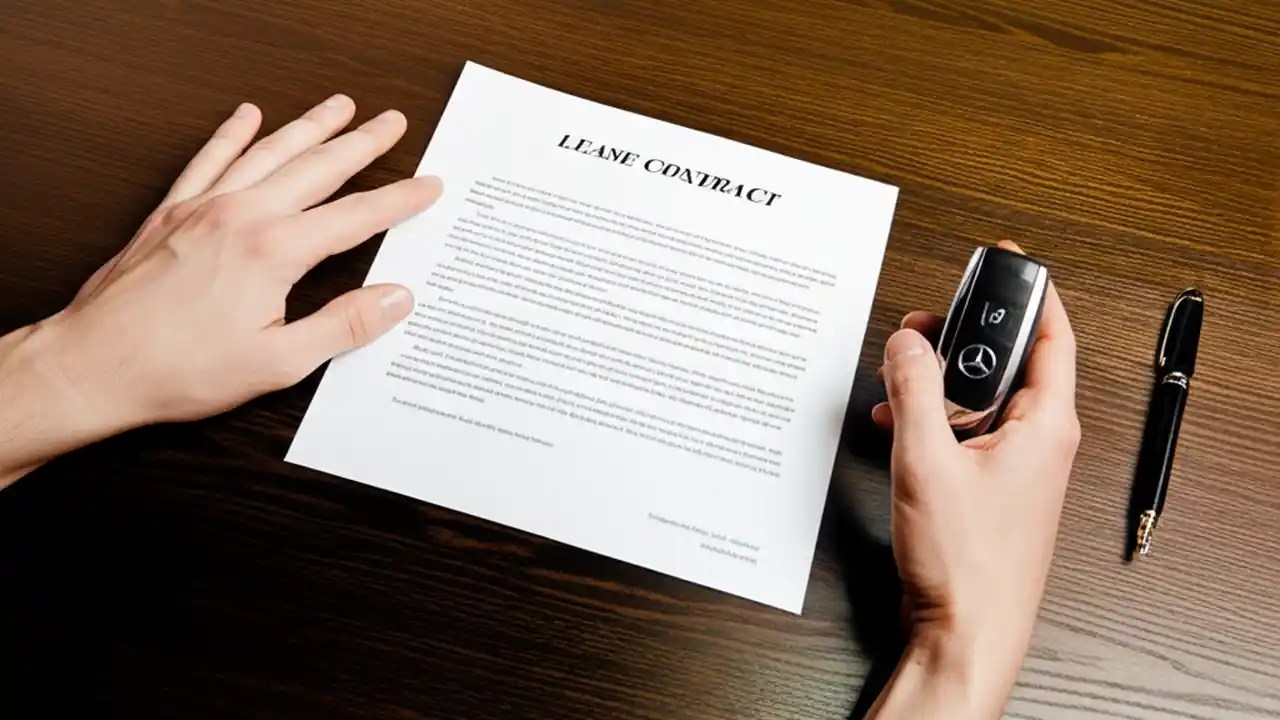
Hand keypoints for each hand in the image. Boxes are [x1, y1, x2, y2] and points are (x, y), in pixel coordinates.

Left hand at [0, 95, 441, 485]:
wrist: (95, 365)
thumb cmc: (180, 370)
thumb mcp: (278, 362)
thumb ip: (343, 326)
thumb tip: (395, 299)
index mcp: (273, 252)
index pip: (354, 217)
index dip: (398, 200)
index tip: (427, 186)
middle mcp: (240, 216)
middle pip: (316, 168)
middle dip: (361, 143)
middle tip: (392, 122)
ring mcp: (203, 208)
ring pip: (268, 152)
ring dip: (308, 127)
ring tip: (339, 106)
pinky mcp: (171, 213)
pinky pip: (208, 159)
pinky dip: (231, 134)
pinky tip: (247, 116)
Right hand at [867, 242, 1079, 717]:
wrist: (967, 630)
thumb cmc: (967, 562)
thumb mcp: (926, 461)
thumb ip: (912, 392)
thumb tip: (906, 343)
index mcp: (1046, 425)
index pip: (1053, 336)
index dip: (1033, 292)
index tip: (1009, 262)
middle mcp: (1040, 441)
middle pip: (1012, 363)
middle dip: (966, 338)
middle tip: (928, 321)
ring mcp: (1017, 466)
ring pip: (983, 399)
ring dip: (941, 382)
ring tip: (900, 373)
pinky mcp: (992, 487)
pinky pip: (967, 432)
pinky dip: (934, 419)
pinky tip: (898, 423)